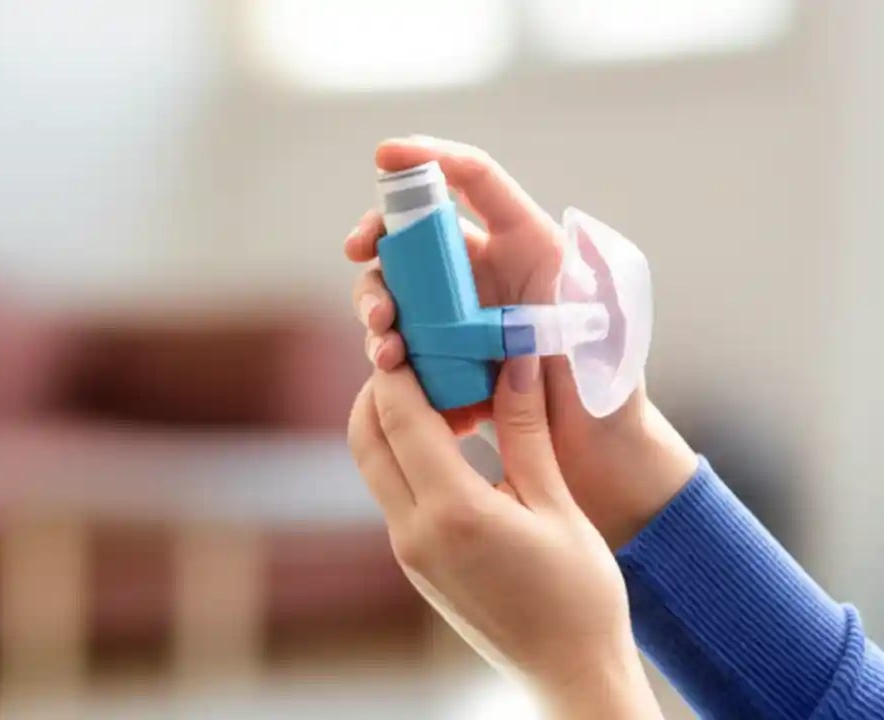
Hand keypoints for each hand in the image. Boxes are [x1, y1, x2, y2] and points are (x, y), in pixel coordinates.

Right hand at [348, 136, 697, 546]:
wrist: (597, 457)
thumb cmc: (612, 388)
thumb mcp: (610, 327)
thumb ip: (596, 283)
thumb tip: (572, 237)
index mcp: (528, 245)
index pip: (474, 180)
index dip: (429, 158)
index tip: (385, 155)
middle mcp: (489, 270)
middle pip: (416, 235)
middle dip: (378, 244)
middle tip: (358, 260)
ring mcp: (461, 314)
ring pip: (398, 291)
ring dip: (376, 308)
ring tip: (383, 346)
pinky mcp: (444, 357)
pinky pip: (402, 345)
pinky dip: (387, 359)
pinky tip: (394, 381)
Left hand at [348, 354, 660, 717]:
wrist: (570, 671)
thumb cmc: (580, 594)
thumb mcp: (556, 503)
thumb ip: (526, 429)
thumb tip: (515, 358)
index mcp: (453, 512)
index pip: (400, 419)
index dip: (397, 368)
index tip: (406, 330)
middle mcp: (415, 532)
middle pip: (366, 439)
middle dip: (379, 389)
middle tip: (414, 353)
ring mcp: (408, 552)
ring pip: (374, 466)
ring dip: (391, 422)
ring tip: (440, 390)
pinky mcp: (414, 563)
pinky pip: (393, 493)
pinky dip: (405, 455)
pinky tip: (448, 438)